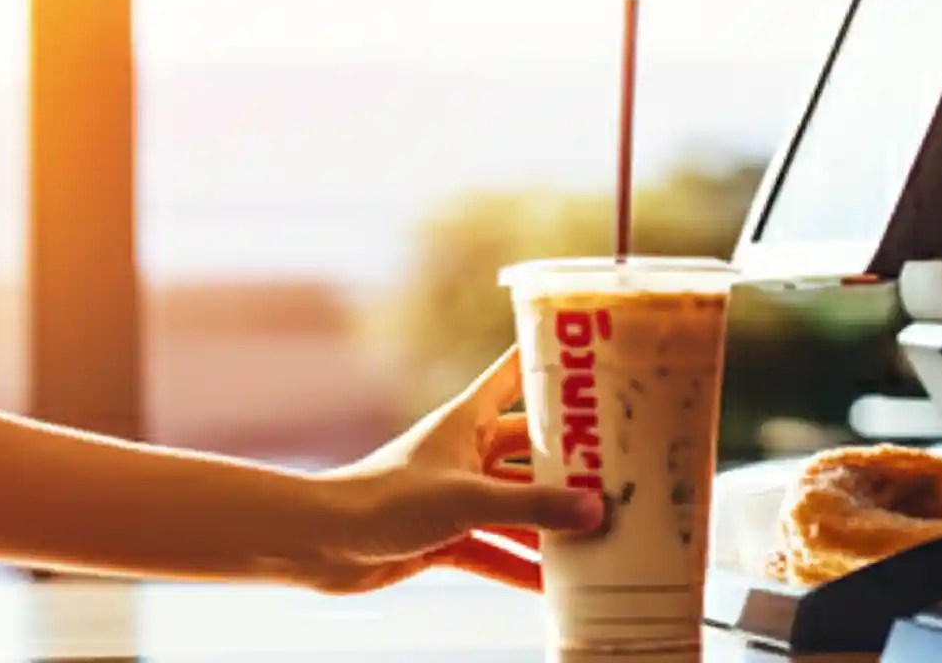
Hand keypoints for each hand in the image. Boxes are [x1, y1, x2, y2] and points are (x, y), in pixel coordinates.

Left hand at [304, 346, 601, 592]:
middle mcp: (466, 452)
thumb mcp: (468, 499)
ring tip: (598, 534)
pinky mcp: (445, 535)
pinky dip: (518, 565)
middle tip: (620, 470)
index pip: (517, 375)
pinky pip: (493, 549)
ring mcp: (456, 495)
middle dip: (570, 464)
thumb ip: (532, 508)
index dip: (551, 362)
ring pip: (516, 505)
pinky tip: (552, 584)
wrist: (320, 541)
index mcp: (468, 419)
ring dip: (548, 522)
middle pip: (529, 451)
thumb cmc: (384, 500)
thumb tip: (594, 511)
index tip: (595, 357)